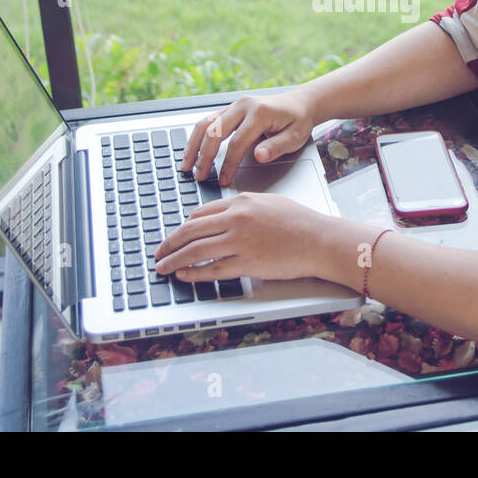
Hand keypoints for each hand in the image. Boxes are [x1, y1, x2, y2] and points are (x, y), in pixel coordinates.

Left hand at [152, 192, 331, 281]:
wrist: (319, 240)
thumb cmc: (300, 222)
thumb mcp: (268, 203)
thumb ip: (243, 207)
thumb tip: (220, 216)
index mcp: (242, 201)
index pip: (202, 213)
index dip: (184, 227)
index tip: (176, 236)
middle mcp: (237, 219)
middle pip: (191, 231)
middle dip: (170, 243)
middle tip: (158, 252)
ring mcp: (240, 242)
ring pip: (196, 251)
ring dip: (174, 260)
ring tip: (162, 267)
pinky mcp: (247, 263)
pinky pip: (212, 270)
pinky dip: (194, 273)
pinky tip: (183, 275)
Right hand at [181, 89, 318, 186]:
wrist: (300, 103)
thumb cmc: (297, 121)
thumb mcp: (295, 137)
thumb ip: (276, 147)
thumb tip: (259, 156)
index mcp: (259, 113)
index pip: (237, 142)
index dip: (228, 164)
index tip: (223, 180)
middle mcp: (243, 105)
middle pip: (215, 131)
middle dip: (204, 156)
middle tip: (199, 176)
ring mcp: (235, 105)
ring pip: (206, 123)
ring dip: (194, 145)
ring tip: (187, 164)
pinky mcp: (230, 109)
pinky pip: (209, 121)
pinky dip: (198, 137)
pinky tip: (192, 151)